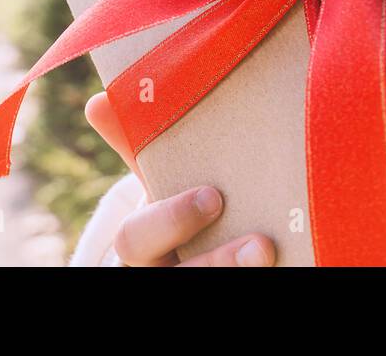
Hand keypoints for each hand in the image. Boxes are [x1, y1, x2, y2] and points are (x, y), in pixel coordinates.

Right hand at [84, 92, 275, 265]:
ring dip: (238, 270)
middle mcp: (163, 270)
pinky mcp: (228, 282)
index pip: (137, 240)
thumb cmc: (177, 200)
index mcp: (140, 243)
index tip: (214, 196)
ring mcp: (196, 277)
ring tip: (269, 252)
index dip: (172, 220)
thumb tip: (97, 102)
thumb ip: (135, 146)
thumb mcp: (159, 176)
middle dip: (217, 261)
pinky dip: (272, 271)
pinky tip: (287, 260)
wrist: (195, 240)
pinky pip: (243, 284)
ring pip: (208, 283)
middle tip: (260, 242)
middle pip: (181, 275)